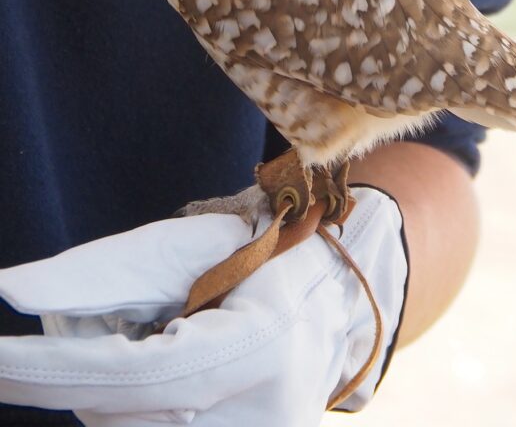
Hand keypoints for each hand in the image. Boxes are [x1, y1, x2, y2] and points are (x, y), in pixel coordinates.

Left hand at [0, 187, 406, 425]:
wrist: (346, 294)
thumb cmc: (271, 248)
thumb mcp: (194, 241)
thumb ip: (105, 271)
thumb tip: (10, 292)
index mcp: (258, 346)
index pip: (134, 377)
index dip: (53, 372)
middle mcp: (261, 416)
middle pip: (121, 416)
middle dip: (82, 371)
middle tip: (103, 317)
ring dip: (112, 389)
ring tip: (159, 334)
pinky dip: (137, 405)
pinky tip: (166, 364)